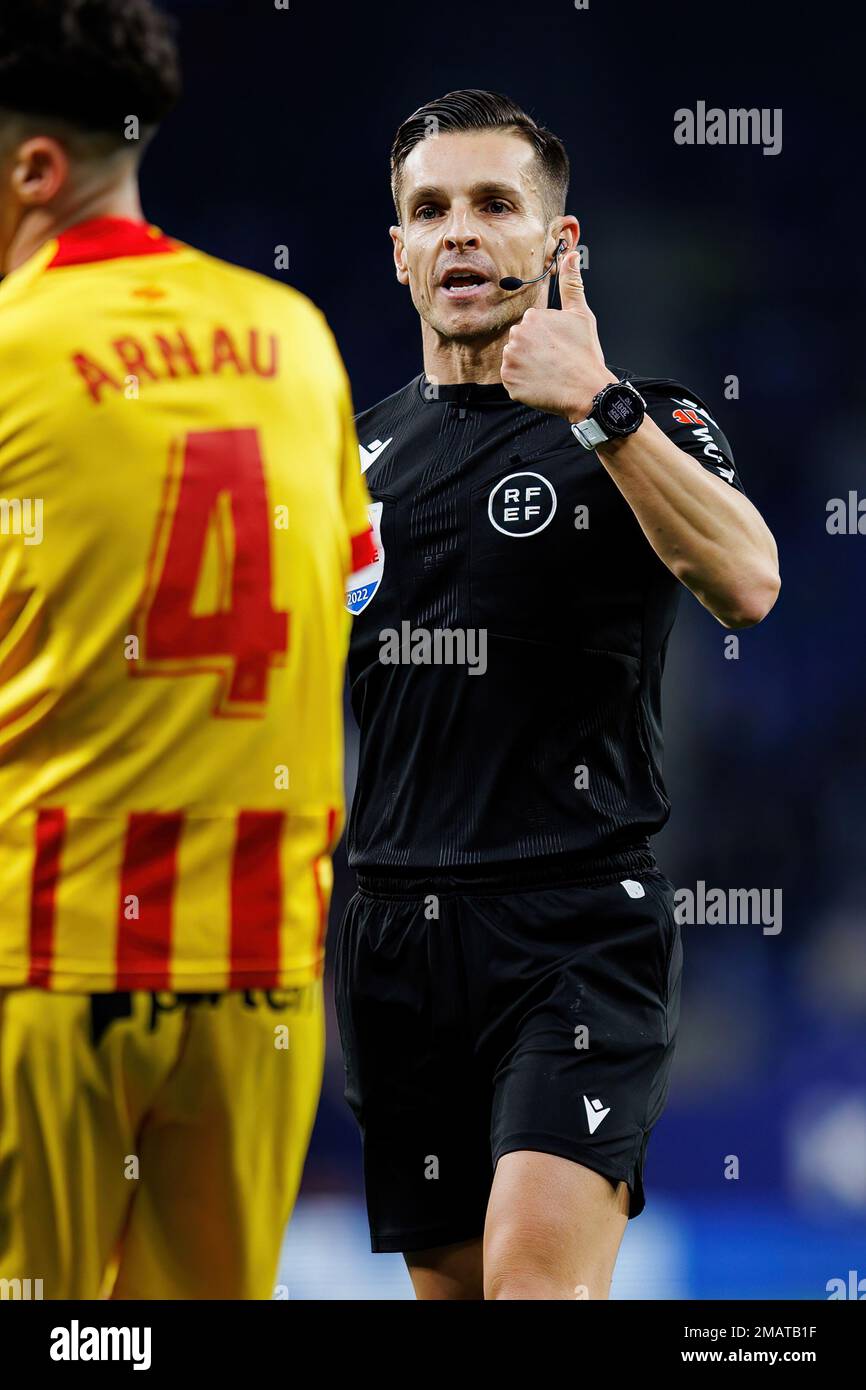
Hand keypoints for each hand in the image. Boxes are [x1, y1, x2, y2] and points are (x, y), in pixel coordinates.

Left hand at [500, 251, 616, 421]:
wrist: (586, 391)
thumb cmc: (586, 354)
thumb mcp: (581, 315)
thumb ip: (571, 284)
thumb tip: (571, 254)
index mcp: (533, 317)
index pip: (533, 327)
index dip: (548, 339)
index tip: (561, 348)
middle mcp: (517, 335)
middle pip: (521, 342)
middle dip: (535, 351)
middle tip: (556, 361)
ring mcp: (511, 359)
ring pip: (515, 360)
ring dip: (528, 367)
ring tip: (549, 373)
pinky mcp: (508, 381)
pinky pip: (512, 380)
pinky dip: (524, 384)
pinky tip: (540, 384)